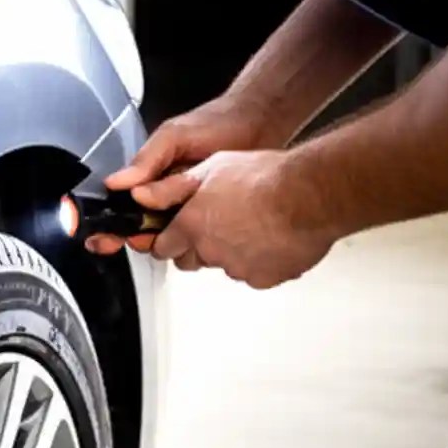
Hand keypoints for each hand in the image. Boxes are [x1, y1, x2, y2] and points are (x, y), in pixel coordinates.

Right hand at [87, 93, 284, 254]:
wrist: (259, 123)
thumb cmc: (215, 123)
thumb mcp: (173, 137)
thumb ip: (146, 160)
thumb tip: (115, 183)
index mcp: (147, 178)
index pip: (121, 207)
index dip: (110, 226)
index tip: (105, 239)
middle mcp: (164, 196)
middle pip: (141, 228)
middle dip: (136, 238)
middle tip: (144, 240)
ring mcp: (187, 208)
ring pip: (168, 236)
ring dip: (165, 243)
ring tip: (171, 240)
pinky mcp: (210, 216)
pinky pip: (195, 235)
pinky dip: (192, 242)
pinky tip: (195, 244)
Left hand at [135, 150, 336, 288]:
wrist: (310, 195)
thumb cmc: (263, 177)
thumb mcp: (210, 169)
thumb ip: (170, 188)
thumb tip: (138, 196)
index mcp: (191, 226)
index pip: (163, 247)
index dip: (168, 240)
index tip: (175, 233)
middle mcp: (209, 251)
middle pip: (190, 260)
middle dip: (197, 247)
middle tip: (218, 224)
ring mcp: (237, 268)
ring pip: (224, 266)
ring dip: (231, 251)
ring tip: (253, 225)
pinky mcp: (263, 278)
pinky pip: (254, 274)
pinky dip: (260, 261)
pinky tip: (272, 238)